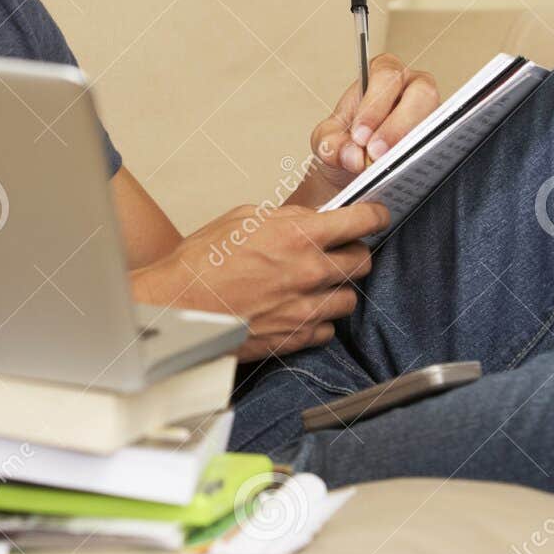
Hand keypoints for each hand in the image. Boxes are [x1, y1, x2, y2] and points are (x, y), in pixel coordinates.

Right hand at [131, 199, 391, 359]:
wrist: (176, 307)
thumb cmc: (199, 263)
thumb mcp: (242, 218)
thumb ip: (285, 218)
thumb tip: (310, 219)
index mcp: (297, 236)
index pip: (361, 222)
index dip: (375, 215)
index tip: (377, 215)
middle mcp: (308, 272)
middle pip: (362, 261)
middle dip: (354, 252)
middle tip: (338, 250)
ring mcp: (305, 308)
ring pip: (349, 298)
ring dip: (336, 288)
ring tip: (314, 283)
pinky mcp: (296, 338)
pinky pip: (328, 329)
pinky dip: (319, 318)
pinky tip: (298, 308)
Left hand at [309, 53, 438, 192]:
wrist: (354, 169)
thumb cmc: (345, 142)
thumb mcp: (327, 140)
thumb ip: (330, 143)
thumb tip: (350, 154)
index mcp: (381, 74)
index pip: (385, 77)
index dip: (374, 105)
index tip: (360, 135)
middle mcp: (412, 86)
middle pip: (421, 92)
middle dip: (398, 125)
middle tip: (375, 153)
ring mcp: (430, 111)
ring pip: (435, 118)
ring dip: (412, 142)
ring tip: (388, 165)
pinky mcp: (439, 134)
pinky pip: (440, 143)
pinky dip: (422, 157)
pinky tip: (404, 172)